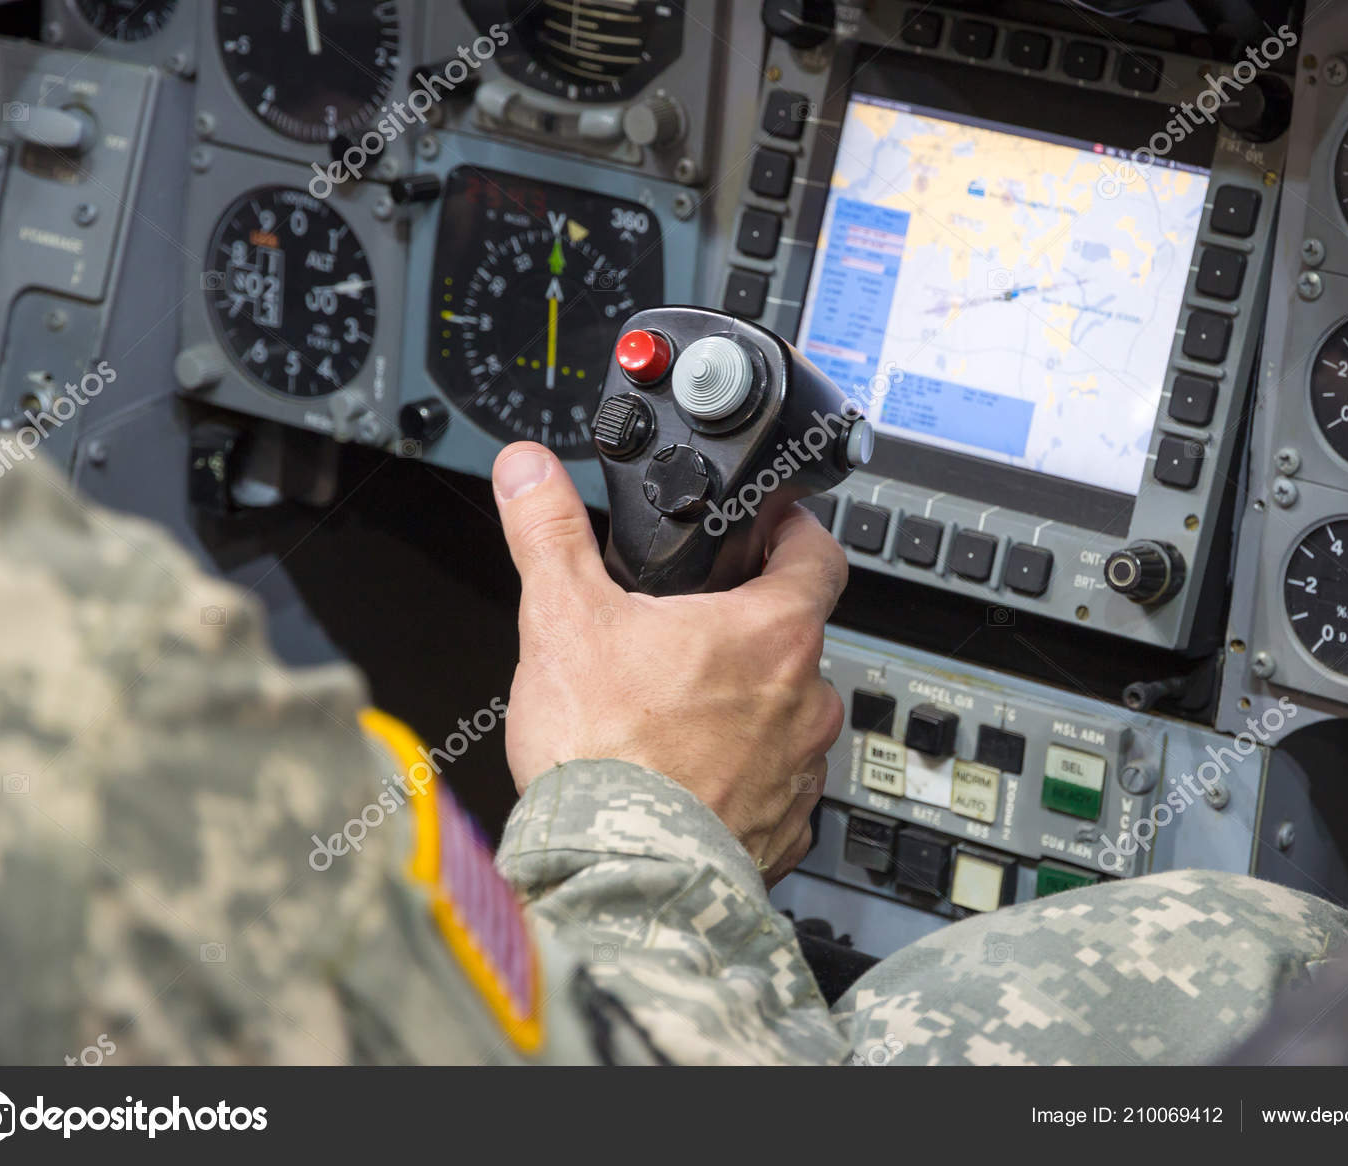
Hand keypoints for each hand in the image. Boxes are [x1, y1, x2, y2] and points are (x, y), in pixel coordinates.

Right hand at [492, 442, 847, 884]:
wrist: (616, 872)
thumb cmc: (605, 752)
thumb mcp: (563, 617)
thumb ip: (548, 532)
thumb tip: (529, 470)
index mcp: (772, 632)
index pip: (819, 554)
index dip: (795, 532)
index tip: (773, 530)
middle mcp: (806, 698)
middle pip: (796, 638)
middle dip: (747, 631)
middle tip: (687, 633)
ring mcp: (802, 768)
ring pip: (787, 714)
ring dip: (746, 706)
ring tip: (677, 713)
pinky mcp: (786, 828)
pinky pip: (776, 786)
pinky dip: (742, 775)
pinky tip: (688, 776)